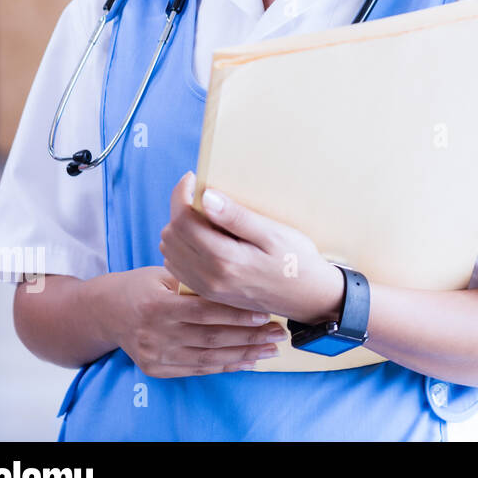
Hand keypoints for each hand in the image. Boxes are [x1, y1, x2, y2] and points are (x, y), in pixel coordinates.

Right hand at [102, 266, 286, 377]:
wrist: (106, 312)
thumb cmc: (142, 285)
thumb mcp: (163, 273)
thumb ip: (195, 278)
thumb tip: (239, 272)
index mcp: (156, 305)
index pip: (203, 311)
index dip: (235, 313)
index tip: (264, 312)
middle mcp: (154, 334)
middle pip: (211, 338)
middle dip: (249, 336)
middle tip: (278, 332)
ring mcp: (155, 355)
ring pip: (208, 358)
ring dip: (244, 355)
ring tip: (271, 349)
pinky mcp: (156, 369)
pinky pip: (198, 370)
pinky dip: (226, 367)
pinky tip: (249, 361)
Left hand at [160, 172, 344, 324]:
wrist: (308, 298)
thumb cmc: (297, 262)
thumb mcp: (274, 234)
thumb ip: (238, 218)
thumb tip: (206, 197)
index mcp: (225, 259)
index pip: (183, 221)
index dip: (181, 194)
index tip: (192, 178)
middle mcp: (209, 277)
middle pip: (171, 235)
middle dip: (180, 210)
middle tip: (203, 197)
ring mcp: (206, 288)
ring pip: (169, 251)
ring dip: (179, 229)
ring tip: (205, 217)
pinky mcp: (207, 294)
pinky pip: (177, 266)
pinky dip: (182, 247)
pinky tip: (204, 238)